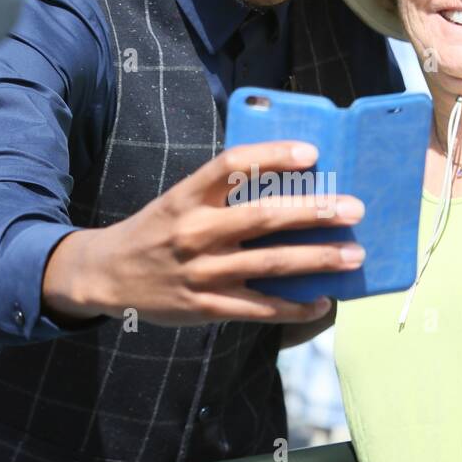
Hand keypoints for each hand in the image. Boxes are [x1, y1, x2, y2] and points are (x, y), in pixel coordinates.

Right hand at [43, 141, 365, 327]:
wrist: (107, 275)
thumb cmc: (158, 231)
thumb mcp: (179, 200)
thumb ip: (222, 194)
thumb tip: (289, 184)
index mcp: (188, 195)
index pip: (233, 164)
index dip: (273, 155)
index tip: (312, 153)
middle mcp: (195, 230)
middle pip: (264, 216)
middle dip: (315, 212)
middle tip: (354, 209)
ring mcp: (202, 271)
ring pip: (270, 264)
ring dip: (318, 259)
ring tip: (353, 255)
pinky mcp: (206, 306)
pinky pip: (260, 308)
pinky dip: (294, 307)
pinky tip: (321, 301)